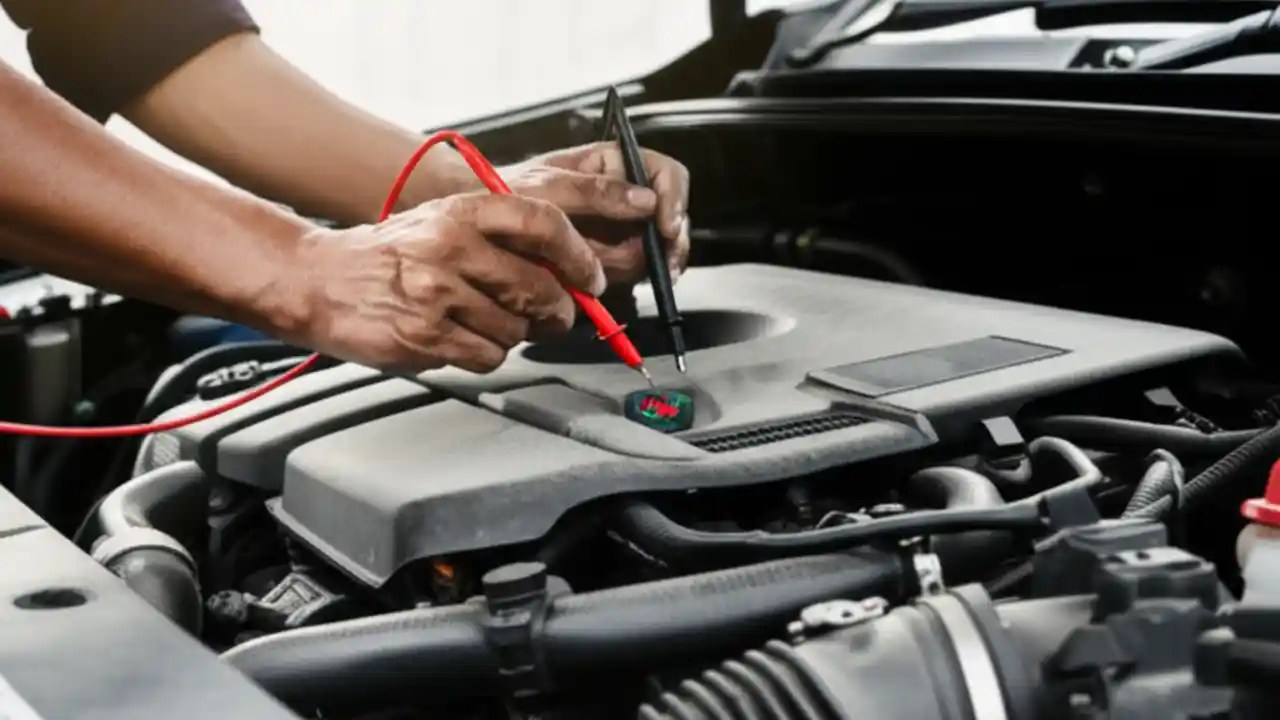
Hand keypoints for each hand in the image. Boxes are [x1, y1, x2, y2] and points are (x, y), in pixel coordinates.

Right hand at [286, 193, 605, 372]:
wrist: (320, 281)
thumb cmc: (390, 255)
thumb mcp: (443, 222)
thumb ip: (500, 240)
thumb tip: (567, 274)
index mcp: (462, 211)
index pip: (543, 223)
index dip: (578, 255)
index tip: (591, 277)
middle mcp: (451, 247)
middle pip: (539, 287)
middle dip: (556, 310)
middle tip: (554, 315)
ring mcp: (437, 293)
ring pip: (516, 328)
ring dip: (513, 334)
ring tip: (483, 321)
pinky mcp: (425, 335)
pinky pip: (488, 356)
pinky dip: (486, 354)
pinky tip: (462, 338)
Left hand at [499, 142, 689, 285]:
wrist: (481, 227)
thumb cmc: (508, 193)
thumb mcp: (548, 185)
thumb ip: (595, 191)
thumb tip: (647, 200)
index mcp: (617, 166)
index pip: (667, 175)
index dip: (674, 200)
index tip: (666, 227)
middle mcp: (624, 199)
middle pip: (668, 222)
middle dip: (663, 246)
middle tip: (660, 266)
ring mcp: (618, 233)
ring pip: (650, 255)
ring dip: (632, 266)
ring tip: (598, 267)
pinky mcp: (607, 263)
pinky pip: (629, 276)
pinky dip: (618, 283)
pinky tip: (599, 284)